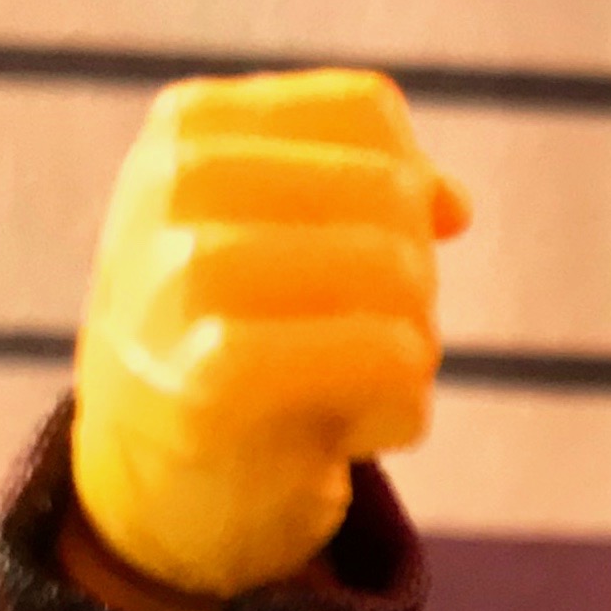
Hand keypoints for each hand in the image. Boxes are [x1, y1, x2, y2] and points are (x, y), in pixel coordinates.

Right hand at [69, 69, 470, 609]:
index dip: (407, 193)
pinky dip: (401, 410)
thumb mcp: (290, 242)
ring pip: (396, 272)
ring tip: (344, 393)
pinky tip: (348, 438)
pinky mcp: (208, 382)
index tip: (353, 264)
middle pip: (392, 197)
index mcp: (188, 131)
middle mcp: (170, 187)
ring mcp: (177, 280)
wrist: (155, 498)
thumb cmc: (243, 348)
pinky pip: (384, 356)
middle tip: (352, 346)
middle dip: (411, 282)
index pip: (367, 113)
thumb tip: (455, 204)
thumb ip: (377, 191)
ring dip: (410, 352)